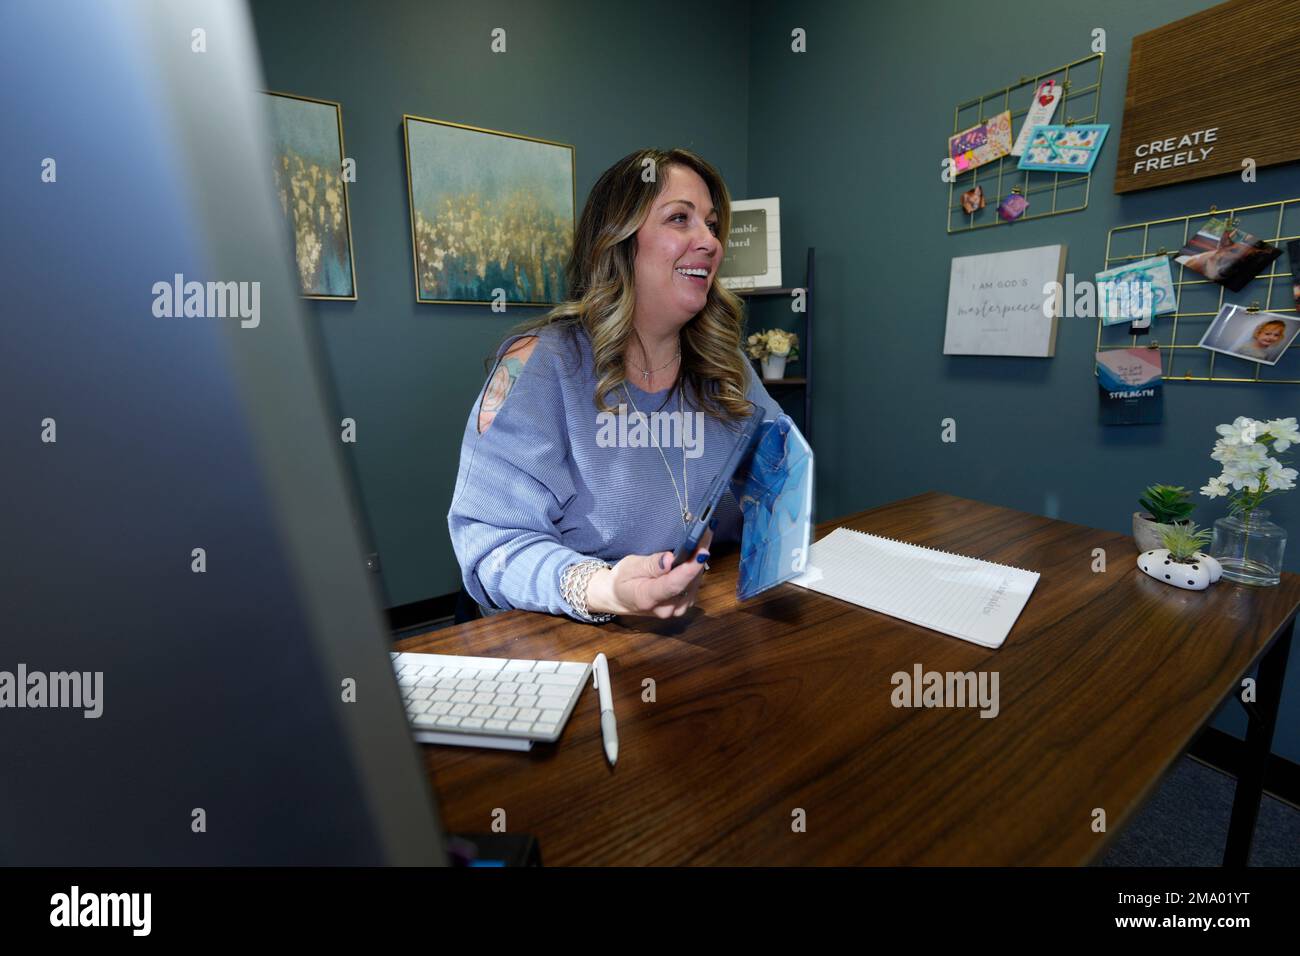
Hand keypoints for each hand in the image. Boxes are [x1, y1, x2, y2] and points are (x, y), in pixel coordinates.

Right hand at [586, 529, 712, 618]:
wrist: (620, 598)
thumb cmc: (623, 579)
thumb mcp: (630, 566)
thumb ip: (650, 564)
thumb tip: (669, 559)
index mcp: (647, 598)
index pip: (672, 585)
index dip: (689, 569)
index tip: (702, 552)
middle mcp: (665, 608)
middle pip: (688, 583)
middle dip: (698, 558)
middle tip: (705, 532)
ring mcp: (676, 609)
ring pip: (694, 584)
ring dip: (699, 562)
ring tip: (702, 538)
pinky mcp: (683, 604)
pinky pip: (694, 585)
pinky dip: (696, 569)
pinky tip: (696, 554)